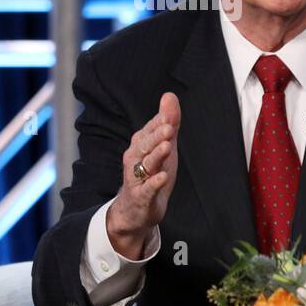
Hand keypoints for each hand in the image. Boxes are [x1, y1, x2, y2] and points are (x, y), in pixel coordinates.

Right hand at [106, 92, 181, 258]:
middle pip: (145, 145)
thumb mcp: (164, 148)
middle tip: (169, 127)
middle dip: (156, 136)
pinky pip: (147, 189)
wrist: (135, 209)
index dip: (160, 123)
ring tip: (167, 147)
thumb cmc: (152, 173)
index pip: (150, 131)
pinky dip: (154, 183)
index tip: (169, 114)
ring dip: (156, 156)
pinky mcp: (141, 196)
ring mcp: (137, 178)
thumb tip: (169, 95)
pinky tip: (163, 177)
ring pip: (145, 165)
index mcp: (141, 146)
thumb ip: (168, 123)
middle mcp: (135, 159)